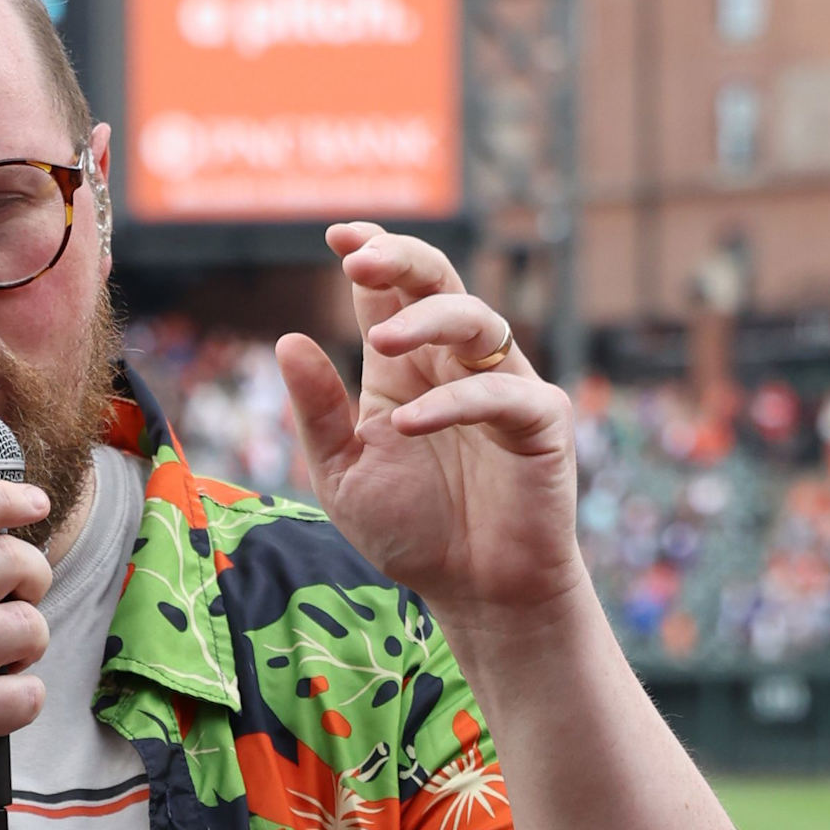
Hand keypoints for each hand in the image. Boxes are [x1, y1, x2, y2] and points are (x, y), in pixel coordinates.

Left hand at [275, 226, 583, 641]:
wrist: (478, 594)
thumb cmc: (414, 533)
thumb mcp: (344, 474)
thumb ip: (318, 412)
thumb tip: (288, 339)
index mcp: (406, 369)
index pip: (390, 292)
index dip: (371, 253)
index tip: (338, 235)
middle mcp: (455, 365)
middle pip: (438, 282)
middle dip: (401, 259)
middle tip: (359, 259)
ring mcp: (504, 386)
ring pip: (476, 320)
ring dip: (428, 320)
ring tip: (384, 340)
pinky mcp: (541, 422)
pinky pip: (502, 393)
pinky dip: (455, 403)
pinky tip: (410, 424)